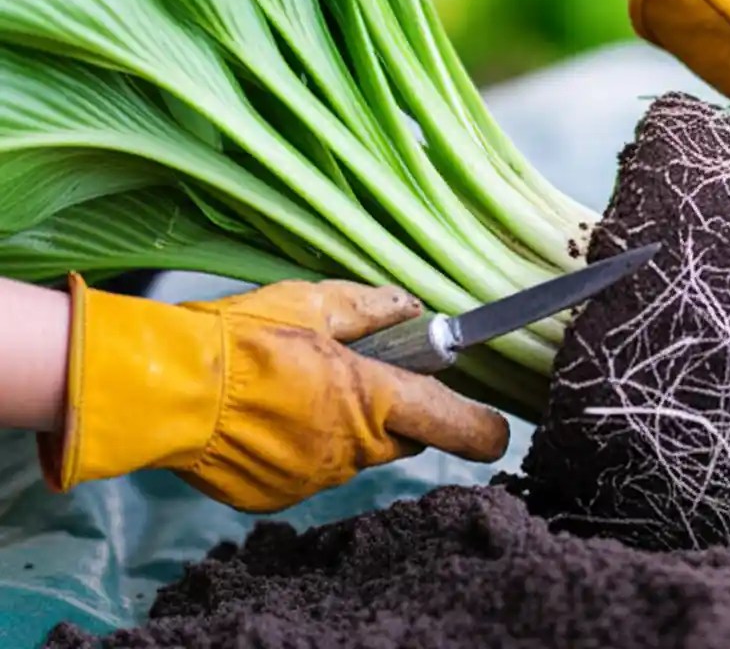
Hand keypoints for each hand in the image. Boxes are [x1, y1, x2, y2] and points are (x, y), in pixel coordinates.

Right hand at [39, 276, 508, 511]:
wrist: (162, 391)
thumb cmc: (239, 341)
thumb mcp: (311, 304)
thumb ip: (372, 309)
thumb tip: (413, 308)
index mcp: (372, 400)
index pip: (456, 426)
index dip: (483, 428)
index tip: (495, 428)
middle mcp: (353, 449)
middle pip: (402, 437)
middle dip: (392, 412)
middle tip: (354, 377)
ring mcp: (315, 478)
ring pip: (353, 454)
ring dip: (339, 428)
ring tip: (292, 393)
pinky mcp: (278, 497)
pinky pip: (309, 471)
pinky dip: (299, 449)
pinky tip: (265, 420)